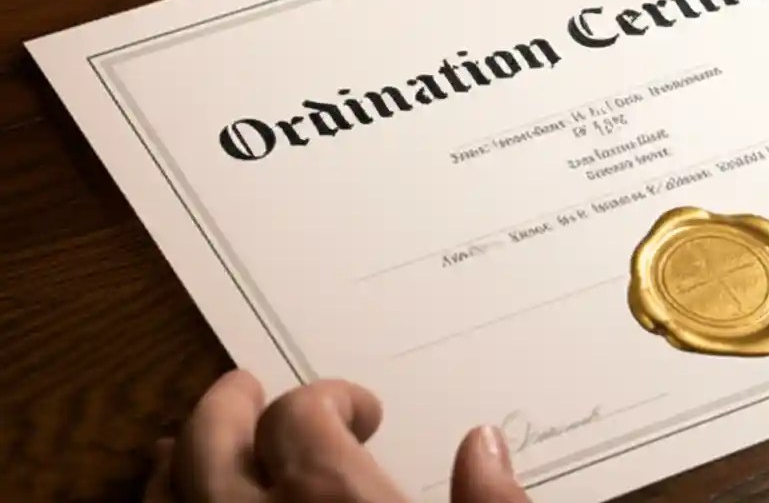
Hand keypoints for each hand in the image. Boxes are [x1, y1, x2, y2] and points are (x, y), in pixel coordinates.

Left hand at [143, 370, 530, 502]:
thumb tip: (486, 445)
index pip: (302, 417)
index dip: (327, 397)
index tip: (356, 409)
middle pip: (215, 441)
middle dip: (228, 405)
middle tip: (248, 389)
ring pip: (170, 493)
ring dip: (180, 458)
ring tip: (194, 440)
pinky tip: (179, 500)